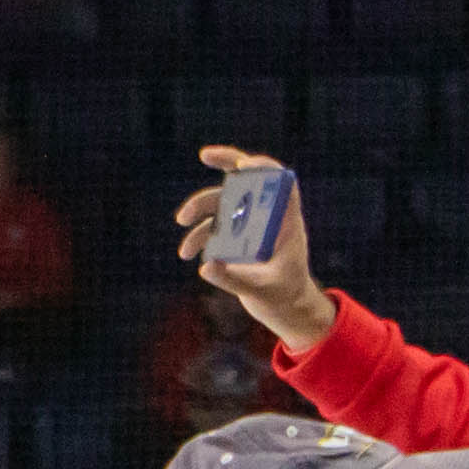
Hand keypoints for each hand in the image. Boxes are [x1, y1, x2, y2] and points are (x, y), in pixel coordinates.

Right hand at [176, 145, 339, 344]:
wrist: (285, 309)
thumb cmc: (283, 297)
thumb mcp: (260, 291)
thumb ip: (233, 279)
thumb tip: (205, 266)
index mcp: (286, 223)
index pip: (279, 183)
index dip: (262, 167)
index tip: (241, 164)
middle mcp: (267, 217)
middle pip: (245, 183)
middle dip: (221, 173)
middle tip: (204, 159)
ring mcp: (250, 225)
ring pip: (223, 203)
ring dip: (200, 207)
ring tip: (182, 221)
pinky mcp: (236, 238)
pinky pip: (214, 228)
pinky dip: (198, 236)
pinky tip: (187, 253)